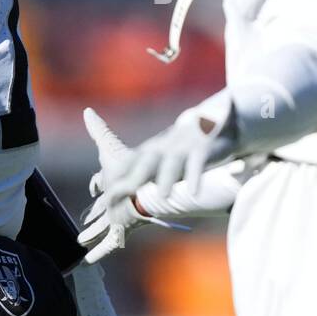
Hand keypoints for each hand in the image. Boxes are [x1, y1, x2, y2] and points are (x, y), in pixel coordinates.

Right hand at [78, 108, 157, 263]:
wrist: (149, 184)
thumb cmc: (132, 165)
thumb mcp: (109, 146)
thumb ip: (99, 130)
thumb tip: (87, 110)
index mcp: (116, 184)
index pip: (105, 187)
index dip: (99, 188)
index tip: (95, 191)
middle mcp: (117, 202)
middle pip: (102, 212)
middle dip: (93, 220)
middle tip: (83, 228)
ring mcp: (120, 217)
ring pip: (104, 229)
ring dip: (93, 237)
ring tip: (82, 245)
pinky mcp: (122, 228)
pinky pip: (110, 242)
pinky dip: (99, 252)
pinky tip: (89, 261)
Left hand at [106, 107, 237, 206]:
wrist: (208, 120)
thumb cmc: (179, 147)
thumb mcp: (160, 155)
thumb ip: (143, 172)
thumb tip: (118, 190)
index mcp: (151, 150)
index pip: (130, 162)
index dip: (118, 177)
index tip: (108, 195)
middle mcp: (164, 147)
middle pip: (148, 162)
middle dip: (137, 177)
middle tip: (127, 193)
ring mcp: (183, 146)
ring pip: (172, 162)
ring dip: (167, 177)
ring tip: (163, 196)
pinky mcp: (202, 147)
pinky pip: (198, 163)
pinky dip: (195, 176)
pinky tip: (193, 192)